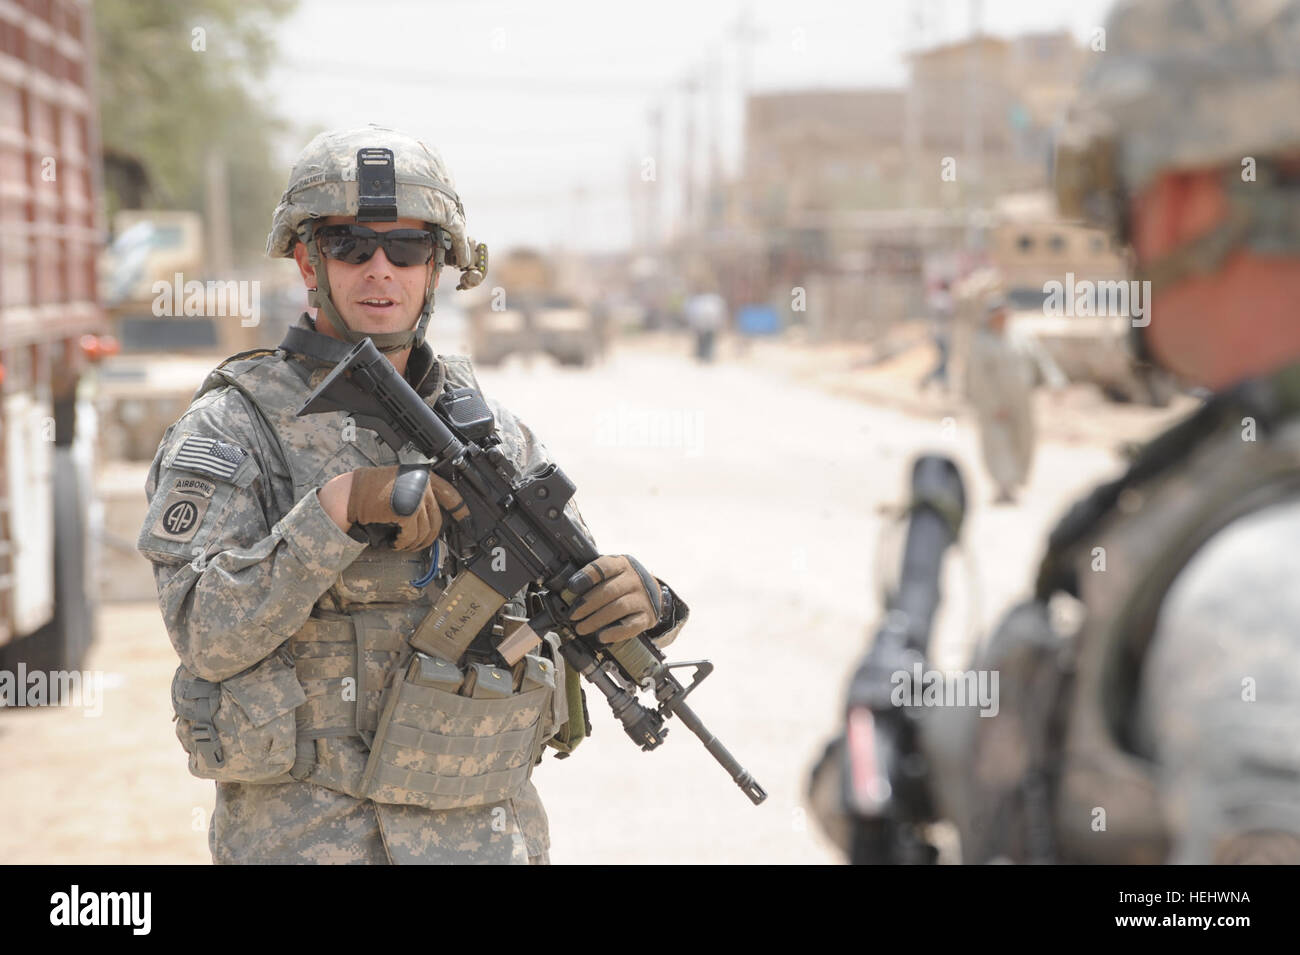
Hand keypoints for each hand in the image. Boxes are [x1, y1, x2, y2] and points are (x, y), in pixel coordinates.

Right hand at [336, 465, 466, 550]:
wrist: (347, 495)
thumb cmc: (369, 493)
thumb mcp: (400, 486)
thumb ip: (418, 496)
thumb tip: (434, 521)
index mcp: (422, 475)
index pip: (450, 493)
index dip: (461, 510)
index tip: (468, 522)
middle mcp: (422, 482)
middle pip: (437, 519)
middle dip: (428, 537)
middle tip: (414, 544)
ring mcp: (415, 495)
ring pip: (425, 530)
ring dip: (412, 542)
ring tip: (399, 542)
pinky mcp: (407, 510)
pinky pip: (412, 535)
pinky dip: (403, 543)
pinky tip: (394, 542)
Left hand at [566, 554, 664, 643]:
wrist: (652, 593)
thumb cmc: (622, 582)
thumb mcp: (612, 571)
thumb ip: (593, 577)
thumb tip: (567, 590)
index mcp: (622, 564)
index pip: (604, 567)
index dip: (586, 576)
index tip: (571, 587)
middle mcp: (634, 579)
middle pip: (610, 590)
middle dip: (587, 604)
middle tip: (573, 615)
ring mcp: (642, 598)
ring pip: (619, 608)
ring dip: (597, 619)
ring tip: (581, 628)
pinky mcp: (647, 616)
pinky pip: (631, 625)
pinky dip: (615, 632)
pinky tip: (602, 636)